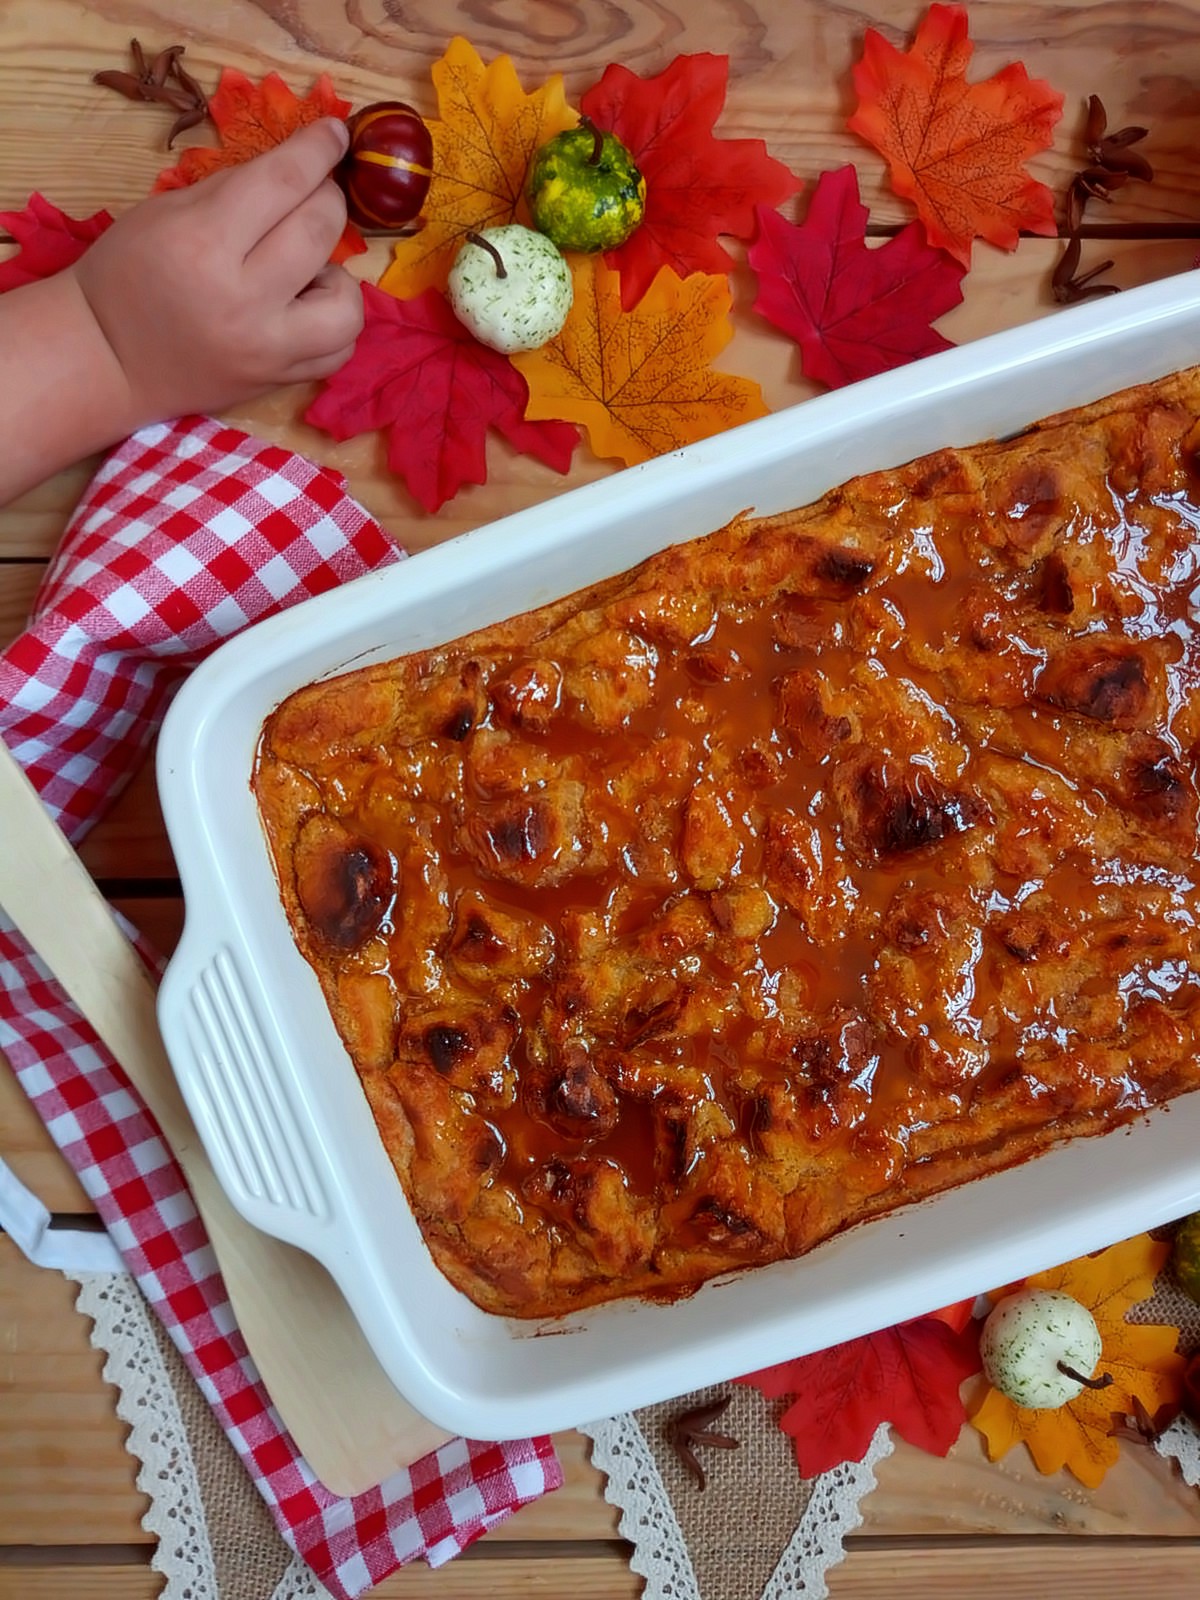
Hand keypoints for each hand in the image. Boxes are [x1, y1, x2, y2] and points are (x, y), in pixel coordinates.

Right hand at [71, 118, 363, 426]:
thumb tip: (294, 169)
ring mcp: (267, 346)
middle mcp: (244, 297)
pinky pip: (338, 350)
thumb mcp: (165, 213)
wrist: (110, 358)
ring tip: (310, 270)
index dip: (318, 149)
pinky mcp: (278, 378)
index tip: (336, 133)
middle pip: (319, 229)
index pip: (282, 181)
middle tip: (314, 196)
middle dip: (327, 200)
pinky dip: (334, 322)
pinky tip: (308, 308)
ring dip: (341, 274)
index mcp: (204, 241)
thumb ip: (231, 190)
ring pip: (347, 304)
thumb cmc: (128, 274)